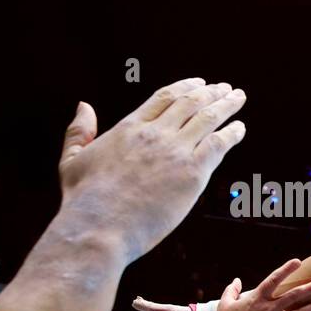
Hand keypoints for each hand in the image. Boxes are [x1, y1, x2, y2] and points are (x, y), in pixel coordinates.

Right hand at [56, 79, 245, 264]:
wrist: (99, 227)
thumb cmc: (83, 201)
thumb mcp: (71, 160)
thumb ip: (79, 132)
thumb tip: (83, 106)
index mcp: (129, 127)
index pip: (164, 97)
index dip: (185, 87)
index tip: (199, 83)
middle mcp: (155, 133)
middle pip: (190, 103)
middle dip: (210, 92)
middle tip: (225, 89)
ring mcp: (175, 151)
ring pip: (208, 118)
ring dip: (226, 105)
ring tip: (238, 98)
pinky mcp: (192, 173)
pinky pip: (219, 144)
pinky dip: (232, 134)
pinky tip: (240, 128)